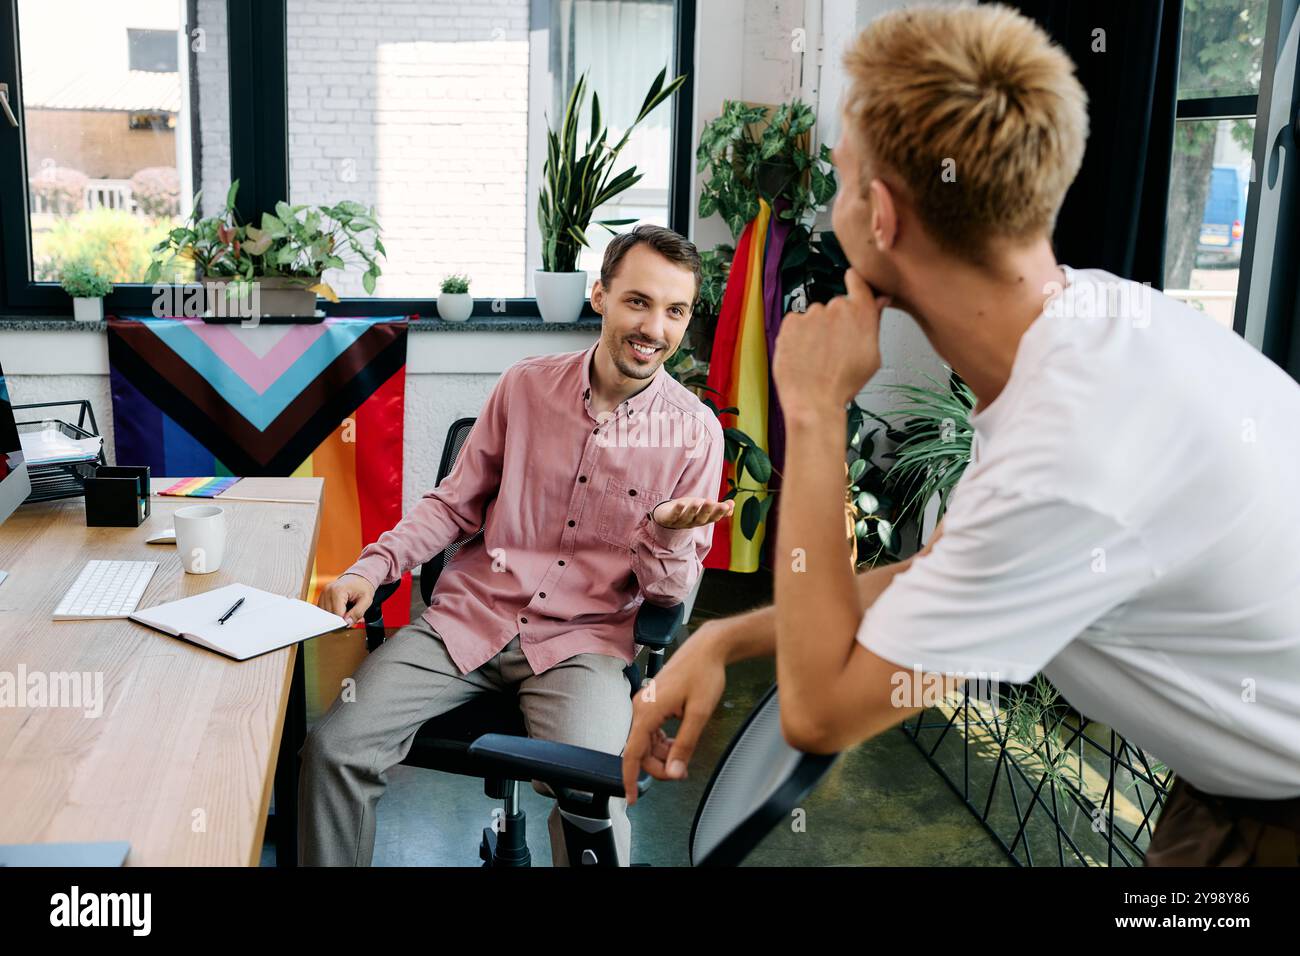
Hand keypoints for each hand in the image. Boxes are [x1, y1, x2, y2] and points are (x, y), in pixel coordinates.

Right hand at [318, 572, 375, 625]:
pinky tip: (341, 609)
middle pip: (331, 616)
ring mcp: (323, 594)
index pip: (337, 614)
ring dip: (337, 617)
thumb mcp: (366, 600)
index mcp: (338, 590)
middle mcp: (327, 591)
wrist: (358, 578)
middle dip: (342, 619)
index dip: (345, 621)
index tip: (353, 620)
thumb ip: (358, 612)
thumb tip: (347, 623)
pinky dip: (333, 614)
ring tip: (347, 611)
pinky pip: (324, 612)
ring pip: (326, 615)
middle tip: (353, 616)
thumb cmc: (363, 587)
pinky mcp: (321, 597)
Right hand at [622, 620, 729, 804]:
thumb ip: (685, 745)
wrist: (707, 649)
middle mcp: (640, 708)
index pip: (632, 754)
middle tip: (682, 772)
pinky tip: (678, 742)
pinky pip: (650, 731)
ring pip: (645, 742)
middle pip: (640, 751)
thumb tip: (675, 772)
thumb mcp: (699, 714)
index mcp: (647, 712)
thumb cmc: (704, 675)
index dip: (629, 779)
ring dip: (662, 755)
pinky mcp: (652, 702)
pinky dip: (662, 742)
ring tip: (683, 757)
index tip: (632, 799)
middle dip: (659, 766)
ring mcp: (644, 704)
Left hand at [651, 496, 734, 529]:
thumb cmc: (688, 510)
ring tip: (699, 501)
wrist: (665, 516)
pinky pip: (673, 516)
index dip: (720, 512)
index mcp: (702, 520)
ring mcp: (680, 522)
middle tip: (712, 501)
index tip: (728, 504)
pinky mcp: (668, 519)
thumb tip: (732, 505)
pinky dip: (677, 510)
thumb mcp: (703, 508)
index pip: (713, 518)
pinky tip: (681, 503)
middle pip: (701, 518)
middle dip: (707, 510)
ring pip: (688, 517)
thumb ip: (717, 508)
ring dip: (693, 510)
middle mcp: (692, 522)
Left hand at [773, 268, 889, 416]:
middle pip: (835, 306)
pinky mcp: (791, 322)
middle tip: (833, 349)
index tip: (851, 282)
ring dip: (814, 331)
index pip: (857, 281)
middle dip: (834, 322)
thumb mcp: (872, 356)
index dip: (854, 282)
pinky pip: (796, 323)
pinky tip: (803, 355)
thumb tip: (880, 300)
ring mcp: (812, 313)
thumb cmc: (844, 384)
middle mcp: (837, 307)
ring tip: (816, 358)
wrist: (814, 401)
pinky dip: (797, 336)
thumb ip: (874, 322)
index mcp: (861, 313)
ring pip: (814, 316)